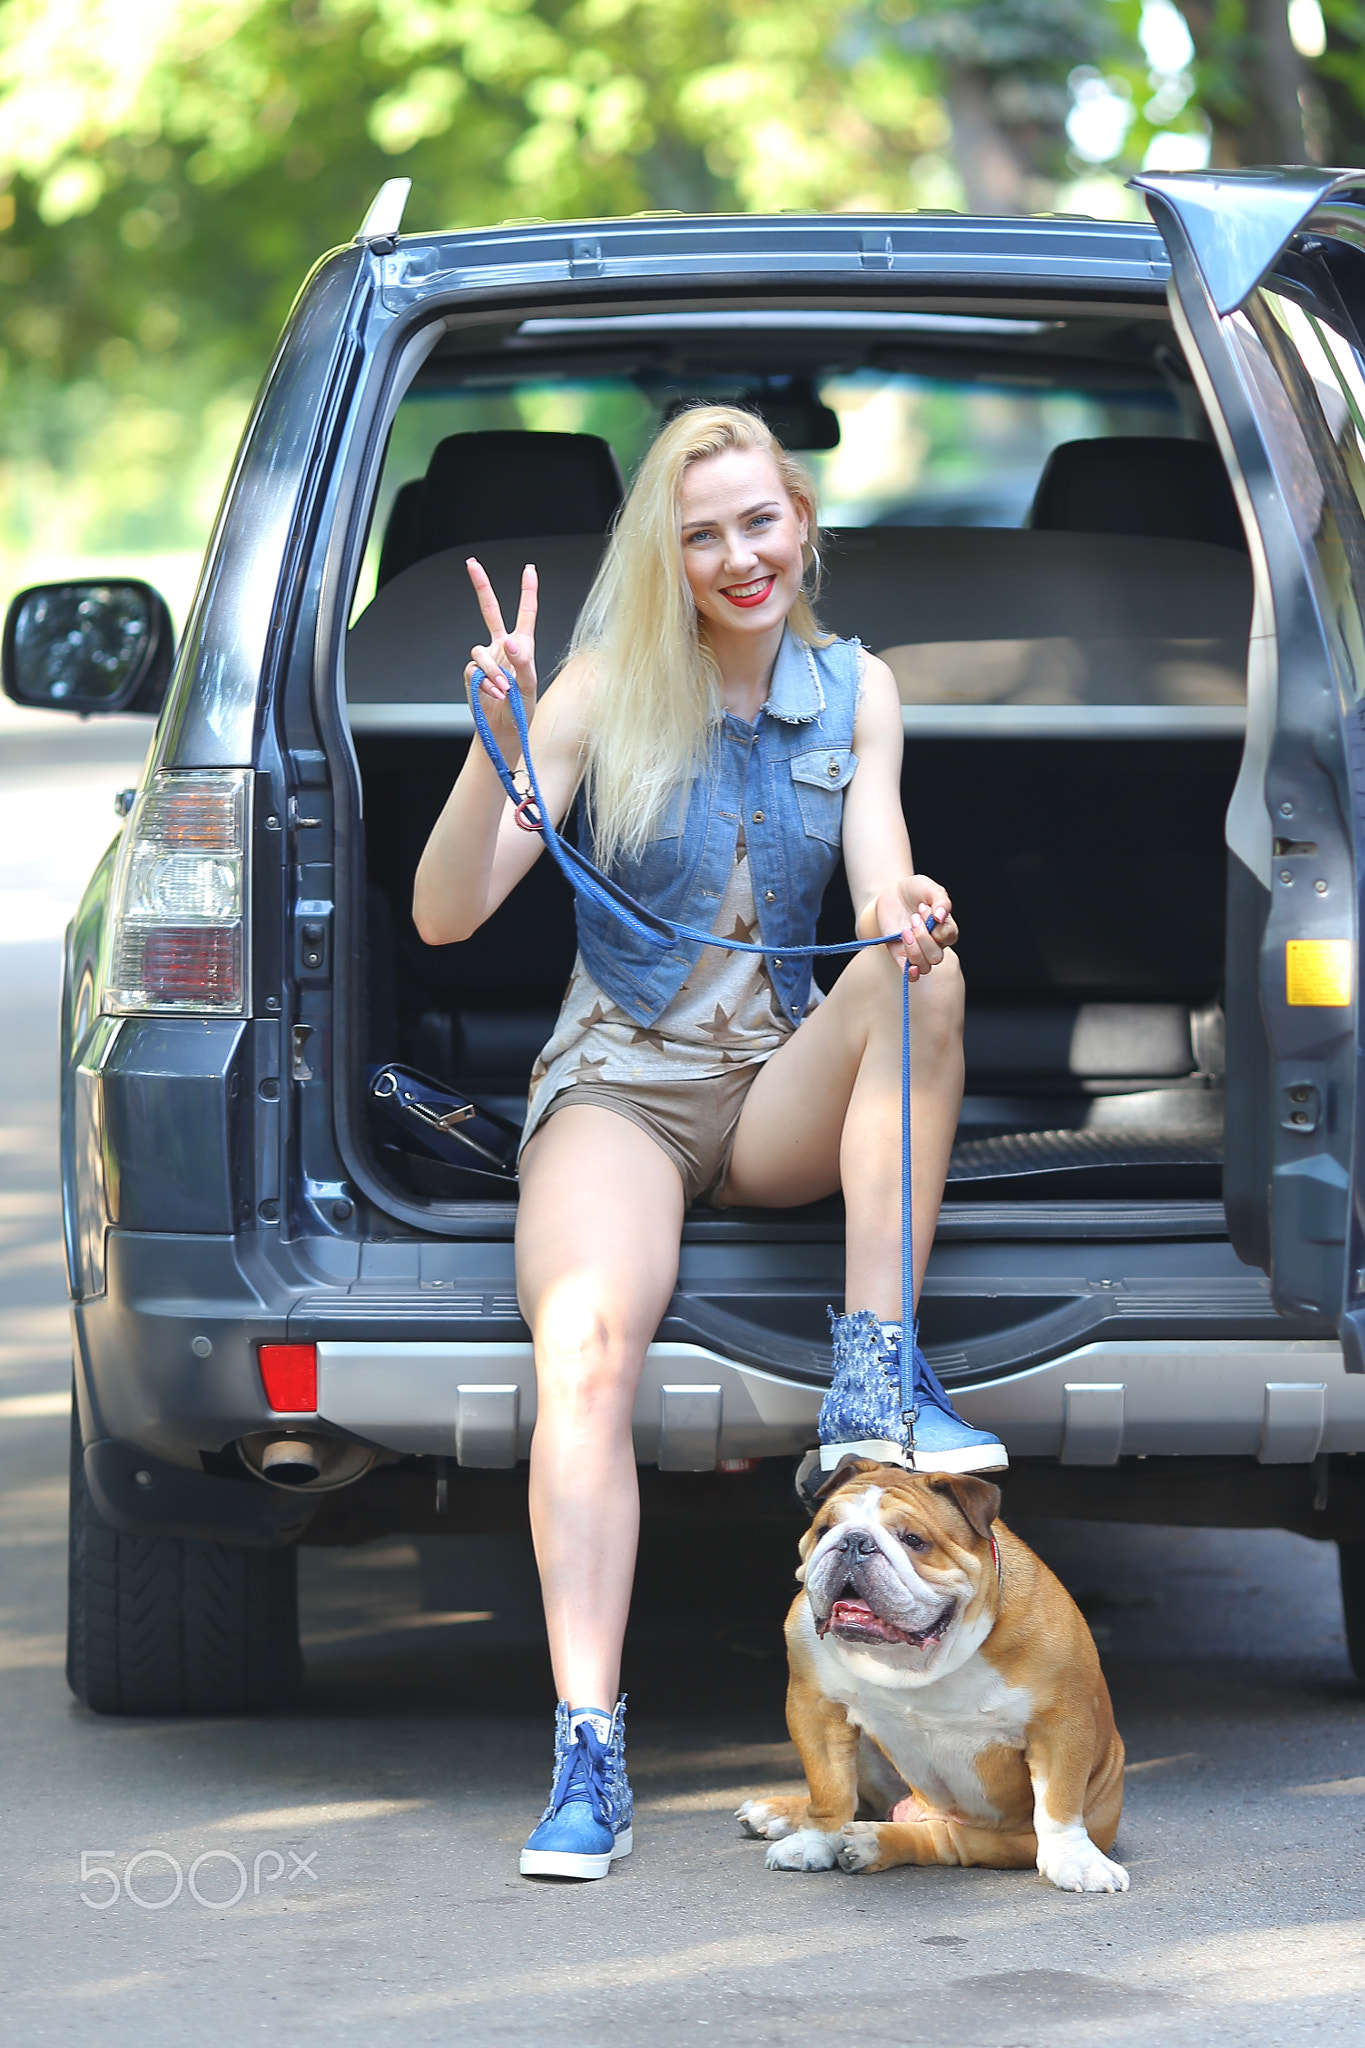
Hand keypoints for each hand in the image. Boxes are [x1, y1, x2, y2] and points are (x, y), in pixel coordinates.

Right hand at [464, 557, 538, 762]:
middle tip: (471, 563)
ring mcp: (486, 659)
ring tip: (505, 689)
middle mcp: (501, 647)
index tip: (529, 569)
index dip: (527, 591)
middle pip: (489, 610)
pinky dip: (486, 682)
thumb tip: (509, 642)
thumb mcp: (530, 686)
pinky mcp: (472, 674)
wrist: (503, 732)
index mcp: (522, 646)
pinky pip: (474, 670)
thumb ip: (523, 662)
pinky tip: (495, 694)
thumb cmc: (521, 709)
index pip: (525, 613)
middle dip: (481, 586)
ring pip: (481, 652)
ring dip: (494, 671)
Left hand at [874, 874, 957, 978]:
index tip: (922, 907)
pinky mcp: (901, 955)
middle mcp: (934, 943)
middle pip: (936, 956)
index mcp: (946, 928)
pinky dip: (912, 974)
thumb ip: (940, 900)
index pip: (949, 936)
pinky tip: (910, 967)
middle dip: (924, 937)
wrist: (891, 893)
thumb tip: (941, 916)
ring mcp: (918, 951)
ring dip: (915, 950)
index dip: (936, 924)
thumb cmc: (915, 891)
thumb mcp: (929, 888)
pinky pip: (911, 975)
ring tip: (905, 930)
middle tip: (913, 917)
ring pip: (925, 966)